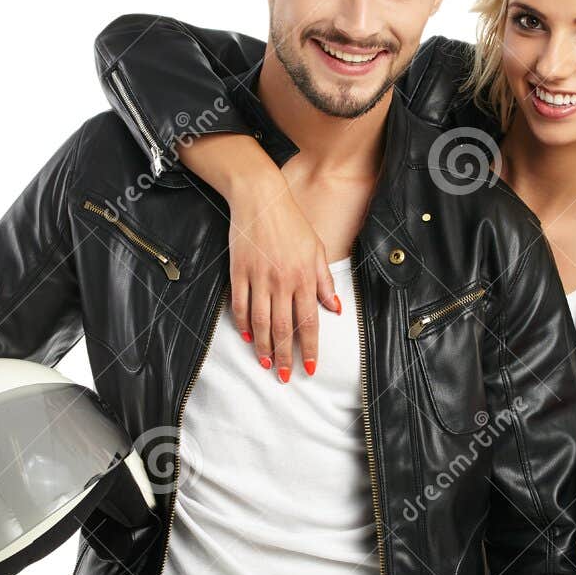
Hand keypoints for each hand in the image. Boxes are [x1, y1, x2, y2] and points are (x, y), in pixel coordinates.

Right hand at [227, 173, 339, 382]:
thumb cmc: (292, 222)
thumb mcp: (317, 249)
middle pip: (283, 328)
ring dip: (263, 346)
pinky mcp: (239, 271)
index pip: (309, 322)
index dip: (310, 348)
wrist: (260, 197)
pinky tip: (246, 336)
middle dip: (285, 356)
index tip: (309, 368)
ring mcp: (258, 277)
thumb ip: (325, 281)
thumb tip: (336, 308)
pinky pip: (241, 304)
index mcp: (304, 277)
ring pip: (261, 321)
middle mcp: (282, 281)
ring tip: (265, 363)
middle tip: (284, 377)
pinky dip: (243, 322)